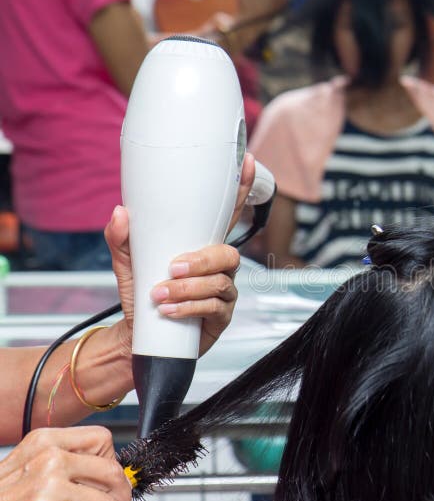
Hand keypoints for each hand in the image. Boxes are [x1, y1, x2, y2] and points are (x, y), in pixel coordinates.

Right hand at [0, 427, 131, 500]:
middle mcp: (48, 456)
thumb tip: (114, 478)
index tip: (108, 484)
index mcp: (46, 441)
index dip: (112, 464)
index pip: (102, 439)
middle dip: (119, 500)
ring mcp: (45, 482)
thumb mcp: (30, 469)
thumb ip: (67, 465)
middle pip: (112, 472)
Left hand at [107, 153, 255, 355]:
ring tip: (161, 294)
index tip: (246, 161)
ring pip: (221, 283)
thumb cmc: (142, 297)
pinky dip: (190, 307)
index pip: (226, 215)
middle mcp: (218, 269)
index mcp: (202, 247)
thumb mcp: (127, 265)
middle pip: (229, 254)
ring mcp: (224, 293)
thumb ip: (122, 239)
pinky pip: (215, 308)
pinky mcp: (221, 318)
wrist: (139, 338)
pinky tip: (170, 310)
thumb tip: (120, 212)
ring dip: (190, 288)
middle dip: (202, 260)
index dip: (239, 190)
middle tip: (172, 268)